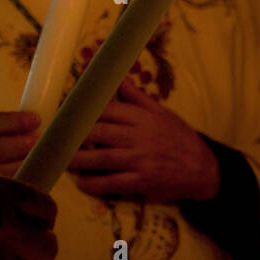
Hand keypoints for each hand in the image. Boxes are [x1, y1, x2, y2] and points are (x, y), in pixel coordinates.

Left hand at [67, 78, 220, 203]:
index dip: (83, 110)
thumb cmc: (178, 137)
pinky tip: (82, 183)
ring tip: (62, 160)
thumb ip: (136, 96)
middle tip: (56, 136)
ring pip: (101, 158)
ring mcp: (140, 160)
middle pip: (99, 132)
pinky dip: (94, 184)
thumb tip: (116, 75)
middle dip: (75, 134)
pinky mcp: (141, 182)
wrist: (203, 168)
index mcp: (143, 116)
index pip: (107, 109)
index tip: (66, 111)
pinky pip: (112, 183)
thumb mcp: (161, 112)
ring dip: (78, 160)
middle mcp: (140, 136)